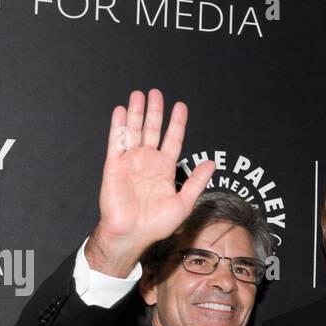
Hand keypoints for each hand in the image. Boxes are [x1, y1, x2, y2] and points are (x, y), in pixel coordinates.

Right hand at [85, 88, 217, 276]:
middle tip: (156, 93)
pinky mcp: (114, 164)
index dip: (177, 123)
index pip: (172, 140)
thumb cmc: (157, 224)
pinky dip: (118, 126)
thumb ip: (196, 181)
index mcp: (164, 169)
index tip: (181, 106)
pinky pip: (116, 141)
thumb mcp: (184, 202)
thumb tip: (211, 163)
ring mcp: (130, 161)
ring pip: (134, 131)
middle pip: (152, 130)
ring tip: (139, 94)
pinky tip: (120, 110)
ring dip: (136, 113)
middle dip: (155, 111)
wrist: (133, 233)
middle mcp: (147, 162)